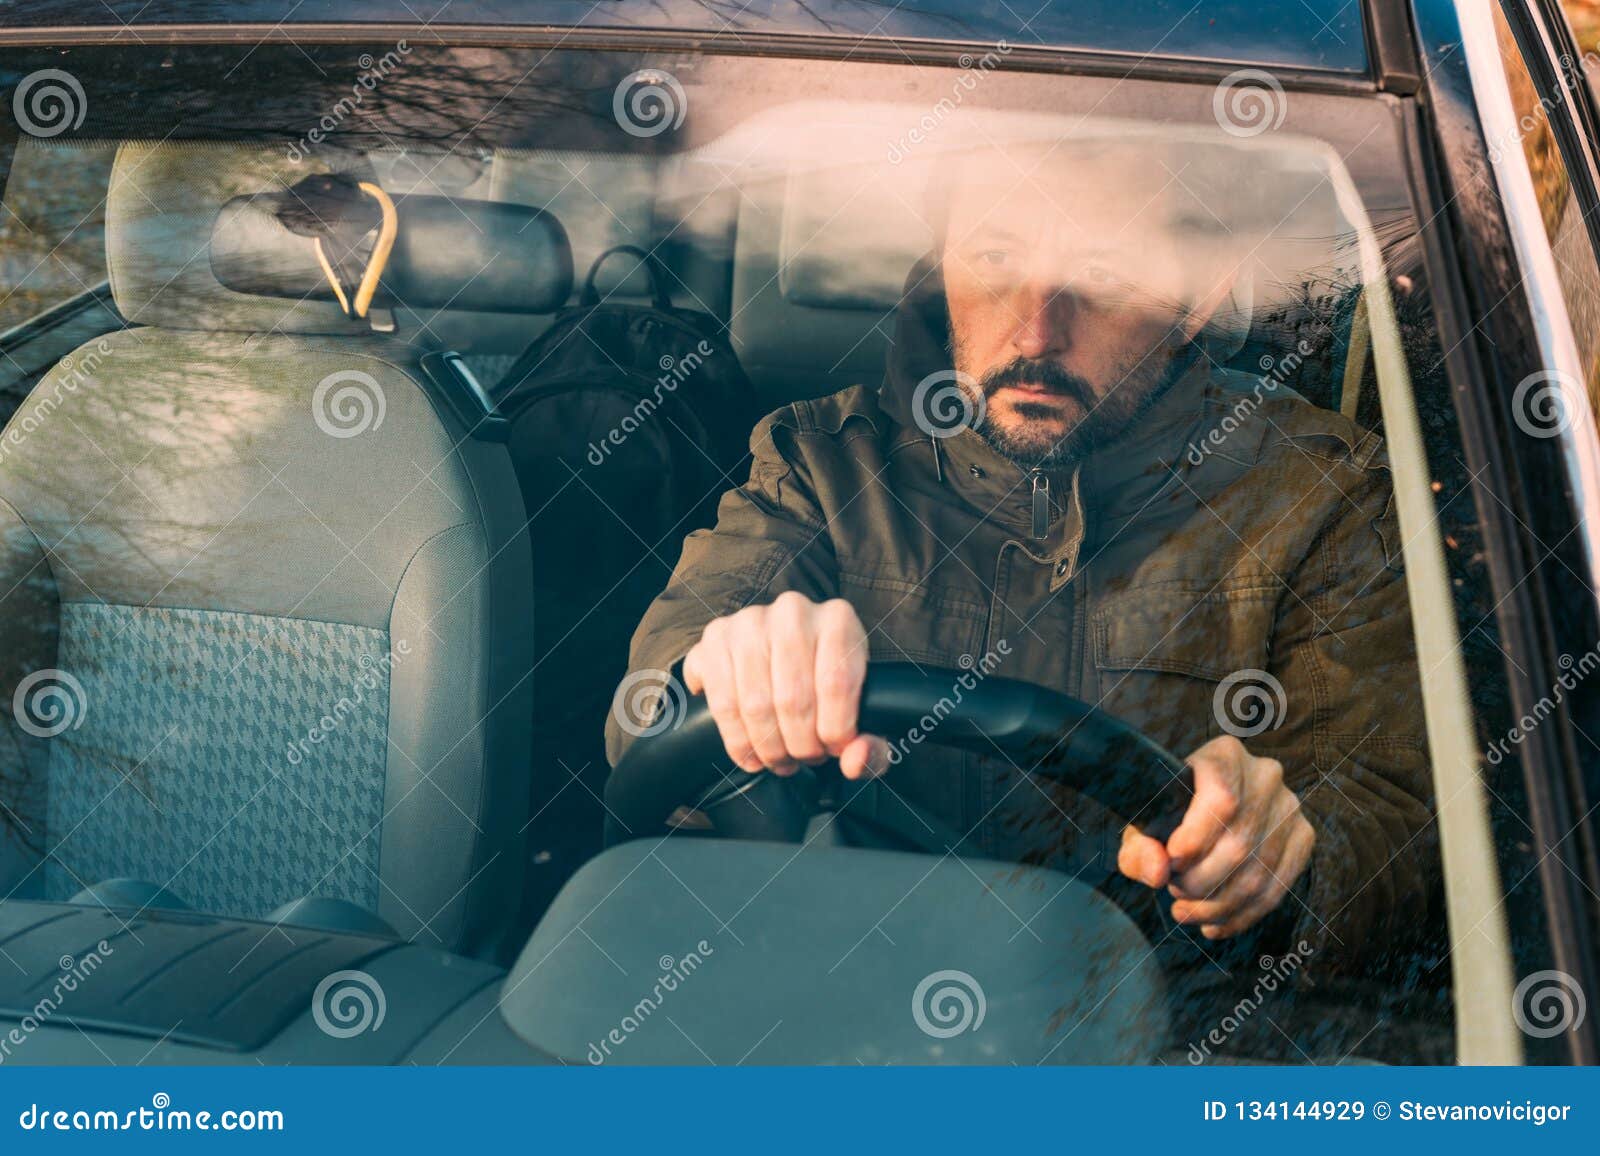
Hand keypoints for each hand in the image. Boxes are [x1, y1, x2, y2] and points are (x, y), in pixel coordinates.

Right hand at [681, 592, 889, 779]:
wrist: (783, 657)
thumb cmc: (828, 687)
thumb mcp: (860, 715)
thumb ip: (871, 746)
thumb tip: (855, 759)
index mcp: (837, 619)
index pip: (836, 683)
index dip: (836, 731)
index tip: (834, 749)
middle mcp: (792, 611)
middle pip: (794, 698)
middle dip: (800, 745)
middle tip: (805, 758)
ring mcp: (748, 621)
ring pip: (756, 705)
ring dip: (769, 747)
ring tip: (780, 759)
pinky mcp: (715, 639)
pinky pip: (723, 703)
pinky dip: (737, 741)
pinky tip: (751, 753)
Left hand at [1117, 735, 1314, 938]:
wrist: (1207, 810)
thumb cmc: (1170, 814)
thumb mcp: (1145, 824)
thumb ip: (1140, 847)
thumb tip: (1158, 872)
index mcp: (1225, 756)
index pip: (1221, 799)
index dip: (1197, 837)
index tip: (1172, 862)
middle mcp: (1264, 776)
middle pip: (1239, 842)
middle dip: (1201, 880)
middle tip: (1174, 891)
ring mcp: (1289, 807)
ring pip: (1258, 873)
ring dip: (1217, 904)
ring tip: (1186, 910)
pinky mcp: (1303, 837)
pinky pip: (1276, 889)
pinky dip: (1241, 916)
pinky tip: (1212, 925)